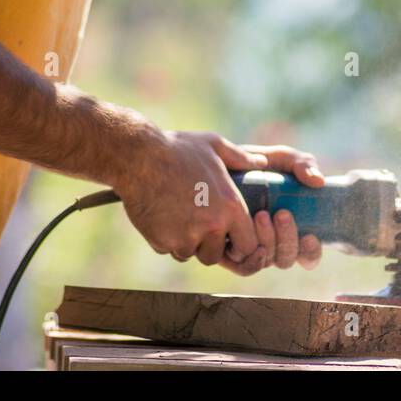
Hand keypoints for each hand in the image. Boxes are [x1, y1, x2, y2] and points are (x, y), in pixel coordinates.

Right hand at [116, 129, 324, 275]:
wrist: (138, 157)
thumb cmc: (177, 148)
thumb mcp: (214, 145)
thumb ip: (241, 158)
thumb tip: (262, 163)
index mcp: (230, 207)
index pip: (249, 245)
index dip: (240, 243)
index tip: (230, 236)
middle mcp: (211, 226)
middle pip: (216, 255)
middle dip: (209, 245)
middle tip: (198, 223)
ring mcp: (185, 237)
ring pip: (191, 253)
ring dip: (187, 242)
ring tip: (179, 215)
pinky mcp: (162, 242)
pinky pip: (168, 249)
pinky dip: (165, 239)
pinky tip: (161, 214)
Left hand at [220, 145, 323, 275]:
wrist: (215, 162)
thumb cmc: (253, 163)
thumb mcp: (280, 159)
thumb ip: (302, 163)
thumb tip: (318, 181)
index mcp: (287, 228)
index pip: (306, 253)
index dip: (311, 251)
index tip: (310, 235)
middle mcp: (270, 242)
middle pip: (286, 258)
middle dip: (287, 239)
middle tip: (281, 213)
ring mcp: (249, 247)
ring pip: (266, 261)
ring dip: (269, 242)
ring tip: (261, 214)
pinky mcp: (227, 251)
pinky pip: (242, 267)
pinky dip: (249, 258)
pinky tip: (248, 237)